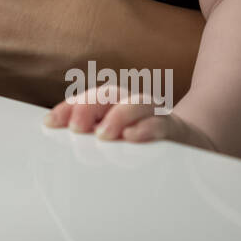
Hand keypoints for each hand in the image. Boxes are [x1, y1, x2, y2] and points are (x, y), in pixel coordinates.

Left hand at [43, 87, 218, 152]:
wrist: (190, 146)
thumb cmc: (140, 144)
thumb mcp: (112, 141)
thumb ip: (89, 139)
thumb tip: (58, 140)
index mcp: (112, 105)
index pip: (86, 100)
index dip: (67, 108)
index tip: (50, 123)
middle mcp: (131, 104)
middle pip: (108, 95)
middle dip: (88, 107)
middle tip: (75, 128)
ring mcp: (153, 114)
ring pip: (136, 103)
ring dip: (118, 115)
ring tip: (103, 134)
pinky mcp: (174, 129)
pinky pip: (162, 123)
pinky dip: (147, 127)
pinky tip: (133, 136)